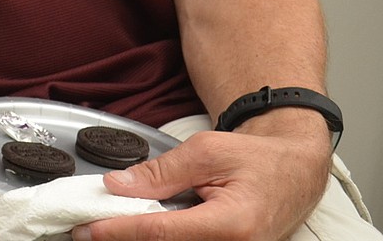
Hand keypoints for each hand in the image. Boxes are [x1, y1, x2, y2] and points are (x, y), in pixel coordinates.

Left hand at [75, 113, 333, 240]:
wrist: (295, 174)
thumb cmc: (258, 160)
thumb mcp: (207, 151)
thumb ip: (161, 172)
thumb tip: (118, 185)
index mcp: (233, 224)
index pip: (162, 233)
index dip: (119, 231)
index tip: (87, 228)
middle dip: (124, 238)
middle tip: (88, 229)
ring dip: (139, 239)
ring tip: (111, 225)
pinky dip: (160, 239)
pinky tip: (138, 229)